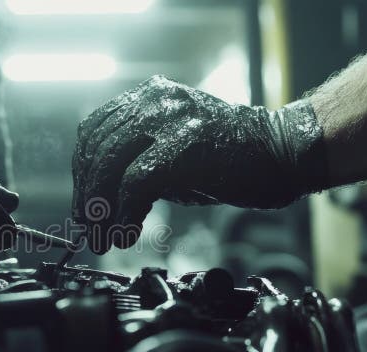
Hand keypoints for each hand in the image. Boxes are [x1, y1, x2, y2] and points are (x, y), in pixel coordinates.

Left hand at [72, 75, 327, 253]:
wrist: (284, 153)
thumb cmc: (232, 157)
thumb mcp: (175, 147)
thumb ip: (137, 159)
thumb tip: (101, 198)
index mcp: (149, 97)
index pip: (93, 132)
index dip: (82, 174)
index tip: (84, 207)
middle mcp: (154, 101)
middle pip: (95, 149)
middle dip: (86, 197)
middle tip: (89, 230)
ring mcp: (169, 120)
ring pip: (107, 165)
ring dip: (100, 210)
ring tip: (105, 239)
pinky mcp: (183, 146)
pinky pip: (134, 184)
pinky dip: (123, 214)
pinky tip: (128, 234)